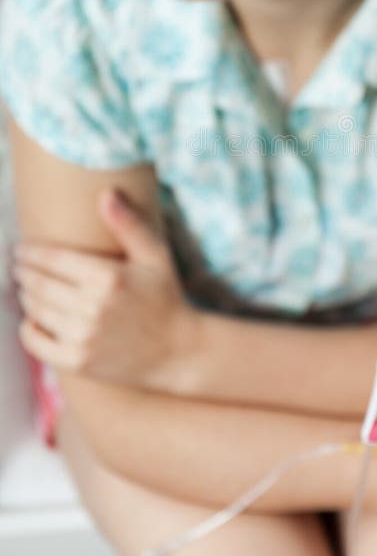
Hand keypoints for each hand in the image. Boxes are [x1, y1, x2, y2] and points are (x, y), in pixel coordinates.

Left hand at [13, 189, 187, 387]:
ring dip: (26, 296)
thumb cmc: (165, 296)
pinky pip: (36, 342)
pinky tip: (33, 319)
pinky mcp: (78, 361)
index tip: (20, 249)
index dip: (31, 252)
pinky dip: (28, 329)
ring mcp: (83, 337)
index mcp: (108, 277)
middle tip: (20, 266)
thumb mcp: (154, 256)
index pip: (53, 259)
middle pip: (39, 284)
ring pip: (36, 310)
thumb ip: (128, 224)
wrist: (178, 350)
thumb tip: (106, 193)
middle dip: (24, 272)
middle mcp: (93, 308)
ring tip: (26, 287)